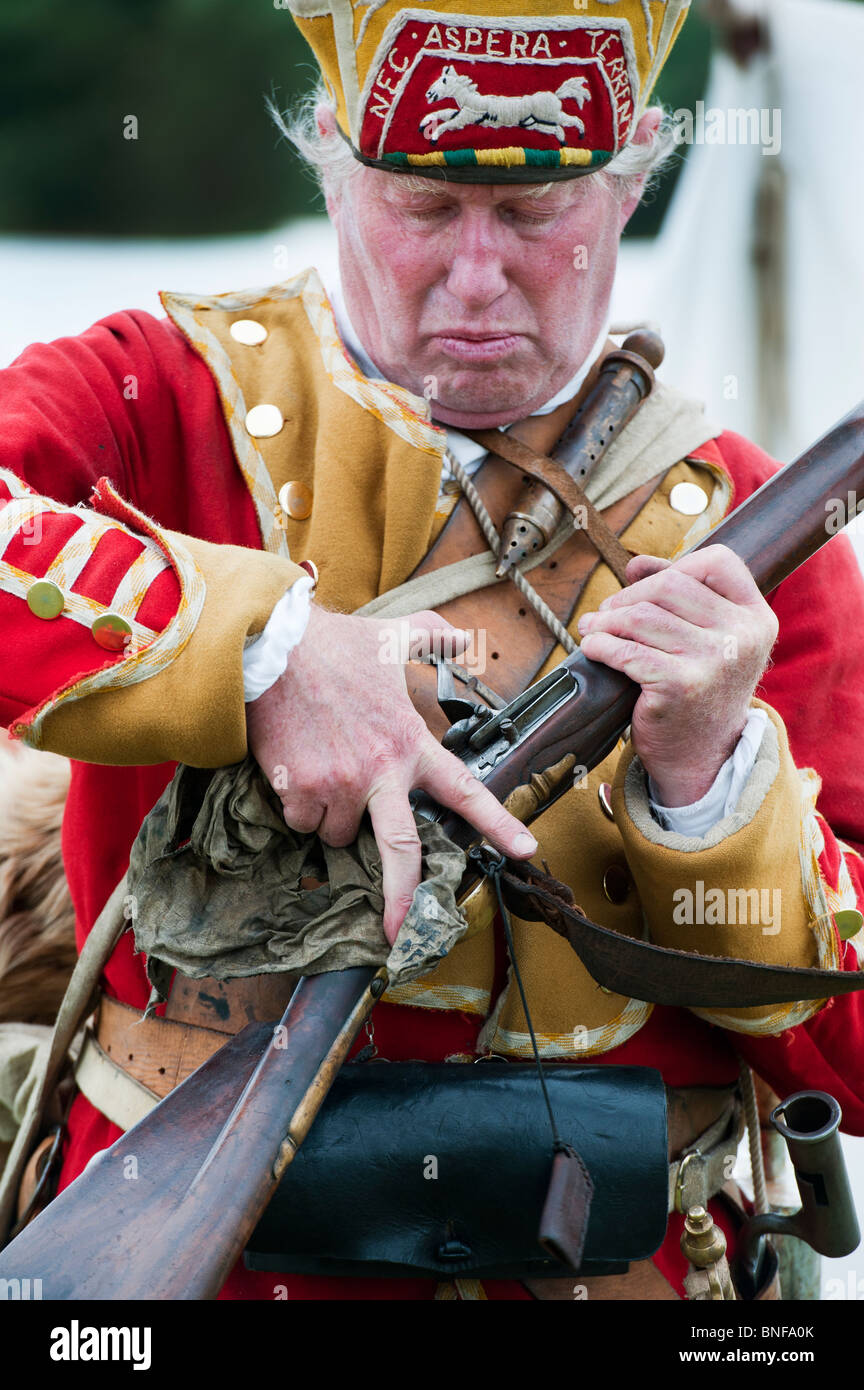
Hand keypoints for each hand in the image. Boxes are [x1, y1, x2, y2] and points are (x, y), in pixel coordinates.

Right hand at [246, 605, 536, 943]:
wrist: (270, 645)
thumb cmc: (332, 643)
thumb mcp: (392, 636)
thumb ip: (435, 639)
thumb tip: (465, 635)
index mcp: (410, 743)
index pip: (463, 790)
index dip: (497, 823)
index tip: (523, 849)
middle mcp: (379, 771)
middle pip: (399, 851)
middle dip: (404, 899)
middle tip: (405, 932)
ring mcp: (337, 784)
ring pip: (336, 833)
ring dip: (331, 816)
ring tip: (323, 770)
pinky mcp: (297, 789)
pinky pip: (300, 821)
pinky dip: (296, 805)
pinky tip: (294, 769)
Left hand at [576, 546, 777, 804]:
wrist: (702, 758)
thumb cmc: (700, 693)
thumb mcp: (709, 642)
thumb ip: (683, 598)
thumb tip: (636, 563)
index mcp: (757, 618)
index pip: (718, 562)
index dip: (674, 566)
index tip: (641, 584)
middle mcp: (742, 636)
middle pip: (670, 585)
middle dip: (627, 596)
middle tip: (605, 614)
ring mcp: (714, 661)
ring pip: (642, 616)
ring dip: (606, 620)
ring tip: (593, 630)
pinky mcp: (681, 684)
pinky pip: (627, 650)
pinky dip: (601, 645)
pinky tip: (592, 649)